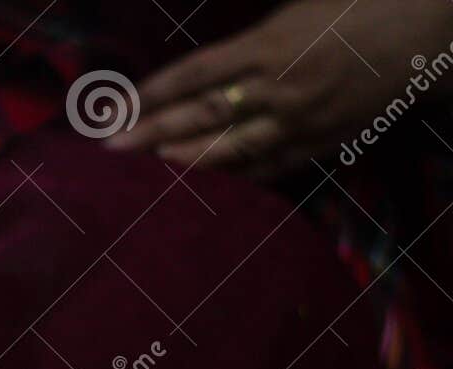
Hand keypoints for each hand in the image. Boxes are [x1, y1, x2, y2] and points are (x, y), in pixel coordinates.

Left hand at [111, 0, 452, 179]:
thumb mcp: (297, 10)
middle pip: (203, 115)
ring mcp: (301, 120)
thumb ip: (250, 42)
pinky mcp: (321, 142)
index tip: (116, 109)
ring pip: (232, 149)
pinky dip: (234, 177)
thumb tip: (202, 71)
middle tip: (111, 148)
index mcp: (270, 44)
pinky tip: (203, 186)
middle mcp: (279, 87)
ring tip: (147, 169)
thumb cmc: (359, 5)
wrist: (429, 27)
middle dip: (151, 132)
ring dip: (185, 161)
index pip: (195, 73)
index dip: (152, 93)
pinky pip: (269, 166)